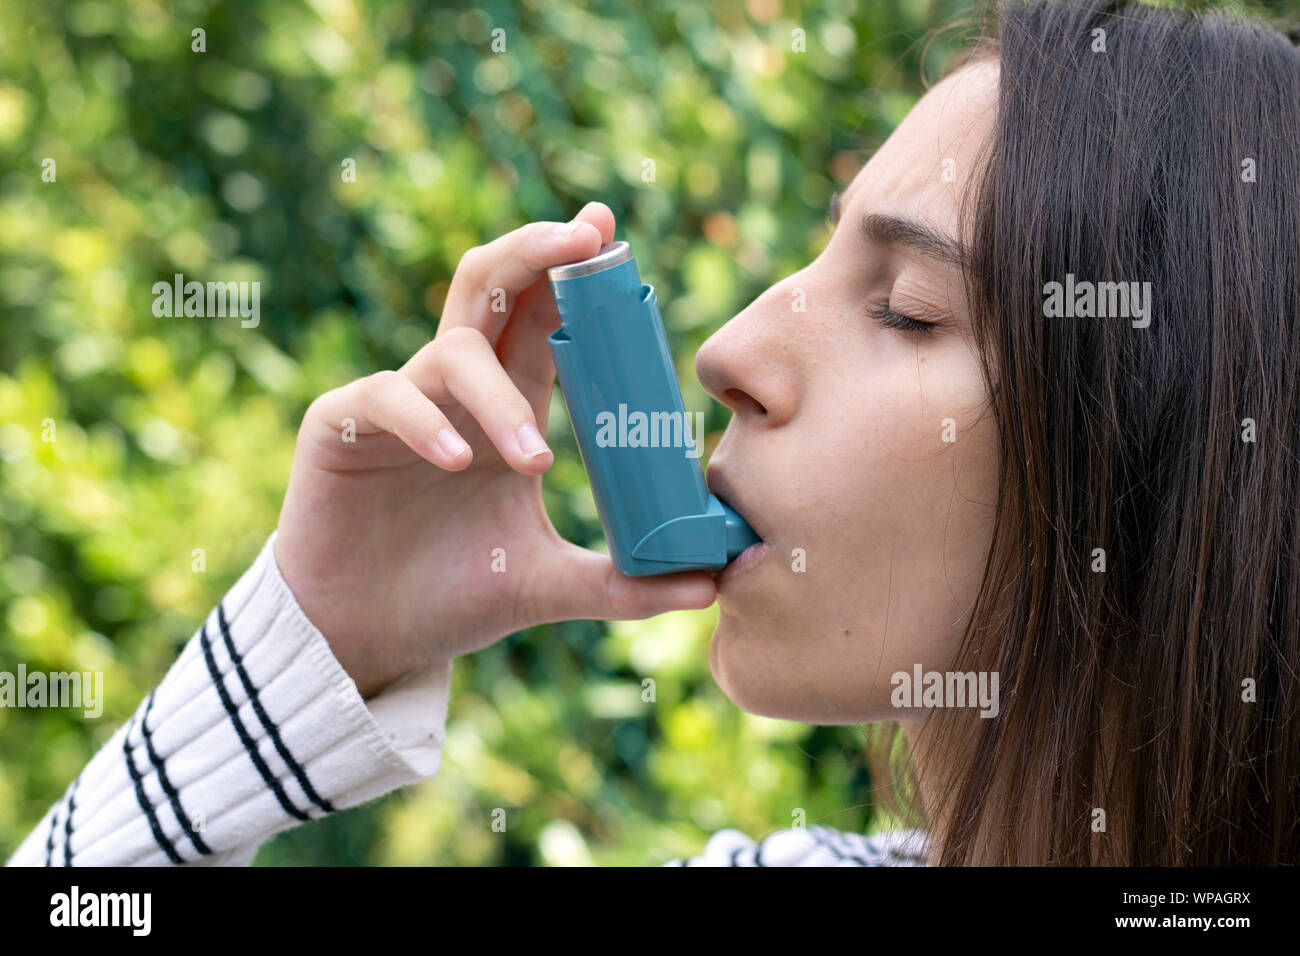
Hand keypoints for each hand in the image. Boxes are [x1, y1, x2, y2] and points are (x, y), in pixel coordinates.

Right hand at [273, 203, 717, 697]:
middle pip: (492, 284)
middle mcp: (456, 389)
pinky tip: (453, 461)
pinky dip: (424, 420)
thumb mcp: (550, 583)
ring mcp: (399, 402)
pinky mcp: (342, 428)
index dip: (572, 268)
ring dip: (501, 397)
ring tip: (534, 459)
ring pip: (454, 351)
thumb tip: (712, 586)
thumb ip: (624, 583)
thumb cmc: (455, 596)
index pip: (543, 315)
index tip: (610, 229)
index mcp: (506, 404)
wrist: (368, 639)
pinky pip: (387, 397)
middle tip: (586, 238)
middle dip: (537, 250)